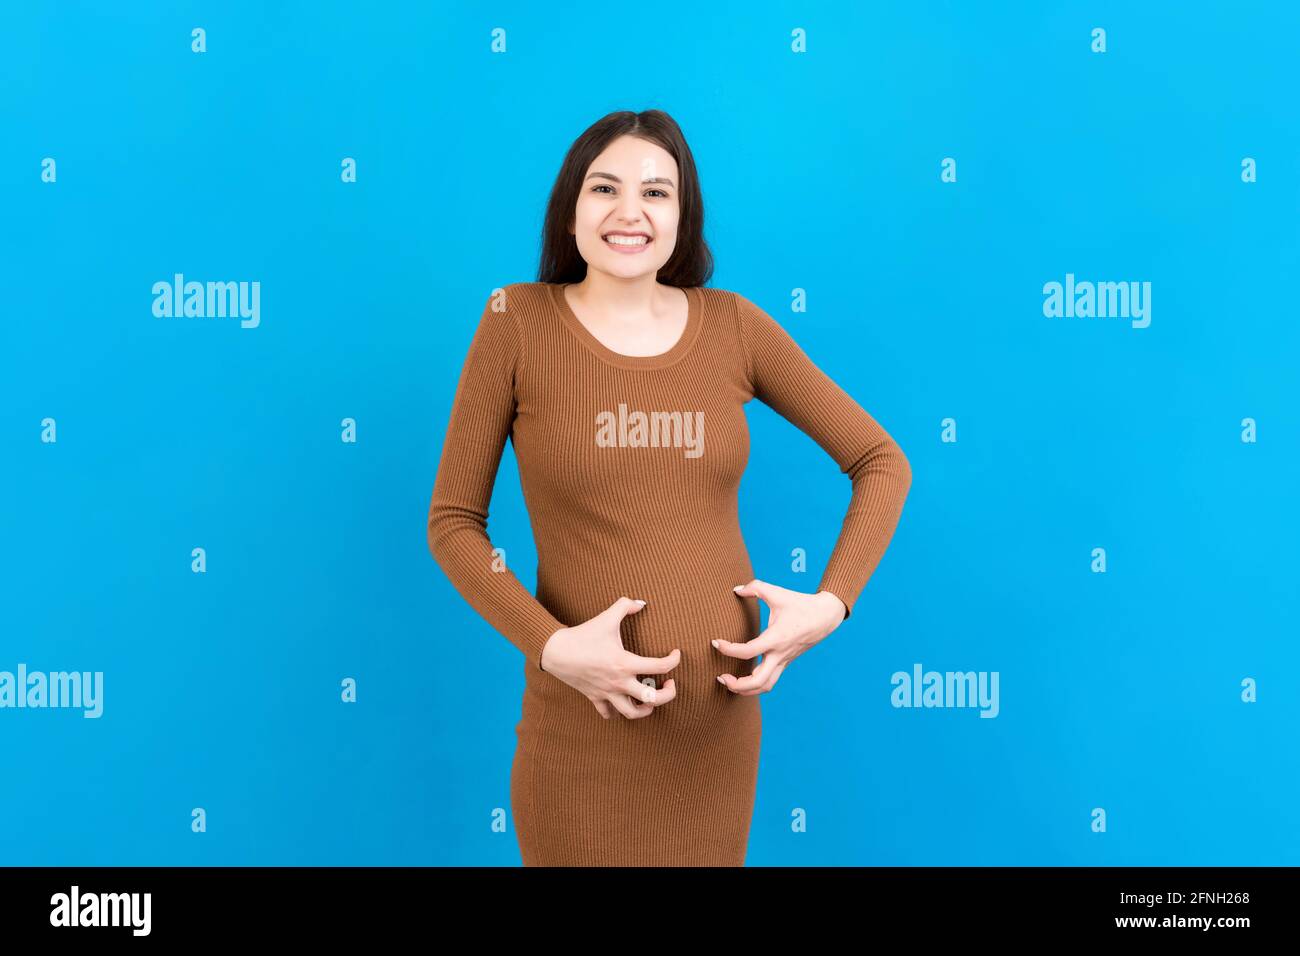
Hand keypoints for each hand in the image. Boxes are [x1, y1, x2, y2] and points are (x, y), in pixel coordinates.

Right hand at [540, 596, 680, 718]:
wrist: (556, 651)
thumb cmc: (583, 635)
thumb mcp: (606, 617)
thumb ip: (626, 606)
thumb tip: (642, 602)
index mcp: (625, 663)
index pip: (660, 667)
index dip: (674, 660)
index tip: (676, 653)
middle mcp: (619, 682)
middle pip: (653, 699)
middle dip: (668, 694)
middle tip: (670, 683)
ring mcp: (607, 693)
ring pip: (632, 713)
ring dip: (646, 709)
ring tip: (650, 699)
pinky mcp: (595, 697)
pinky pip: (609, 714)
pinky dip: (617, 712)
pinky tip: (622, 701)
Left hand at [715, 580, 846, 695]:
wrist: (826, 616)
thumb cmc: (801, 604)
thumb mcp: (778, 593)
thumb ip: (755, 587)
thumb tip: (736, 589)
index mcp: (776, 638)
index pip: (749, 651)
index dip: (728, 650)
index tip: (716, 643)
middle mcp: (780, 654)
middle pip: (758, 682)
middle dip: (736, 684)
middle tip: (720, 676)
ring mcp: (784, 661)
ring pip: (765, 686)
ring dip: (746, 689)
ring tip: (729, 683)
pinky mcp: (786, 662)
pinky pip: (770, 680)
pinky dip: (755, 684)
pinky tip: (743, 678)